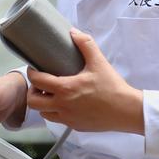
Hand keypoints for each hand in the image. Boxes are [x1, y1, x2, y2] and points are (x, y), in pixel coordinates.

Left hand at [26, 29, 143, 133]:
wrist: (127, 111)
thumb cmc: (113, 87)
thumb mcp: (99, 62)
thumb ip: (85, 44)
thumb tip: (73, 32)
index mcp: (65, 88)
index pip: (37, 81)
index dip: (31, 73)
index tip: (34, 68)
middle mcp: (63, 105)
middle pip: (33, 101)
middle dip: (33, 91)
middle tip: (40, 84)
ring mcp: (68, 118)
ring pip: (43, 113)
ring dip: (43, 103)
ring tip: (51, 94)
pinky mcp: (75, 126)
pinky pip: (57, 120)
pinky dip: (55, 112)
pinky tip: (64, 104)